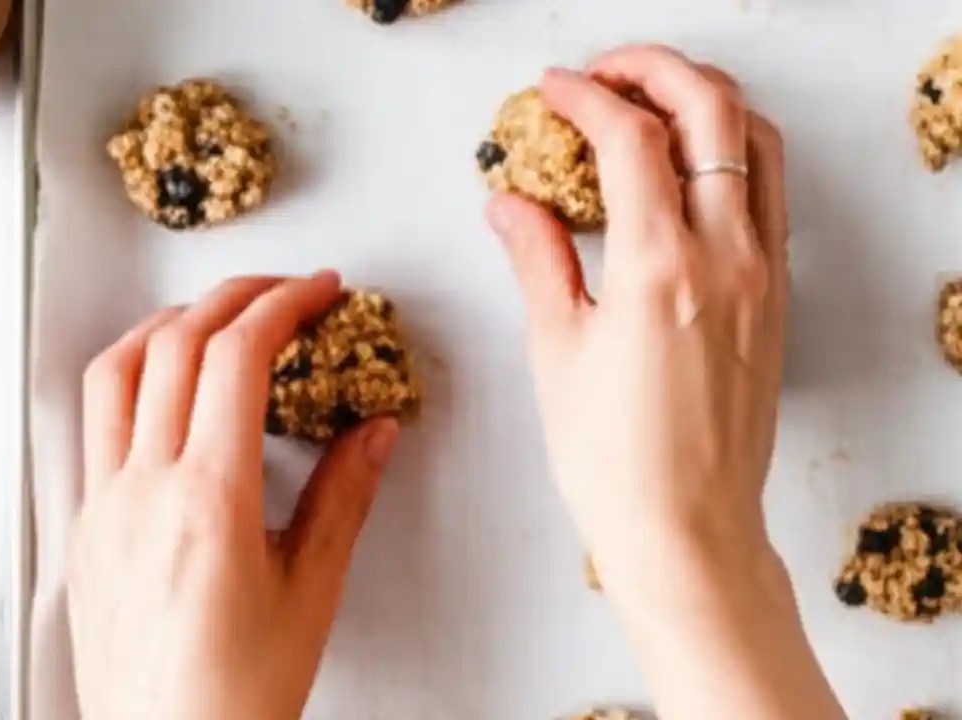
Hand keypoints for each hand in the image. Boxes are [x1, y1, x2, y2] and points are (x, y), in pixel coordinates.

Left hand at [68, 272, 399, 719]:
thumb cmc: (236, 695)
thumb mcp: (311, 591)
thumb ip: (344, 497)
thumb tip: (374, 429)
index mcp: (207, 500)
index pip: (236, 359)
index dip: (282, 305)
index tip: (319, 290)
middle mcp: (142, 490)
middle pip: (175, 345)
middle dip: (234, 297)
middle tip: (282, 290)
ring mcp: (101, 505)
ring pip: (114, 372)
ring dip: (167, 324)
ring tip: (213, 317)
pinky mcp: (82, 528)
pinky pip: (94, 424)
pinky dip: (130, 378)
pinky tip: (162, 391)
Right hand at [489, 46, 843, 718]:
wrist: (685, 528)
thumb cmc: (614, 458)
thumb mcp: (556, 351)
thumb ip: (537, 259)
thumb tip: (508, 202)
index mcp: (660, 268)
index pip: (631, 138)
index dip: (586, 96)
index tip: (552, 90)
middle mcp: (726, 257)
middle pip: (711, 111)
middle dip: (654, 70)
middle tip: (602, 73)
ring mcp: (762, 274)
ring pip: (756, 141)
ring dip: (703, 101)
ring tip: (648, 104)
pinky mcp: (776, 296)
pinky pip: (769, 192)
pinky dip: (732, 153)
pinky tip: (688, 170)